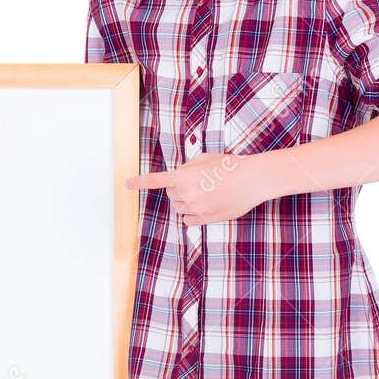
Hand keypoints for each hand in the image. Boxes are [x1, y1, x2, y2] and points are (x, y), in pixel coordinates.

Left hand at [126, 151, 272, 225]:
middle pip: (171, 194)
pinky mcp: (204, 219)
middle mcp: (186, 193)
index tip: (126, 184)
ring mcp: (195, 208)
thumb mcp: (204, 158)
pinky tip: (207, 205)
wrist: (252, 180)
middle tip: (200, 183)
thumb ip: (187, 167)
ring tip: (207, 193)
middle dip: (179, 189)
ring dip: (187, 201)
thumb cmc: (229, 166)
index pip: (156, 180)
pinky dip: (193, 214)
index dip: (139, 182)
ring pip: (179, 207)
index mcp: (184, 175)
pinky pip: (188, 220)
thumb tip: (179, 178)